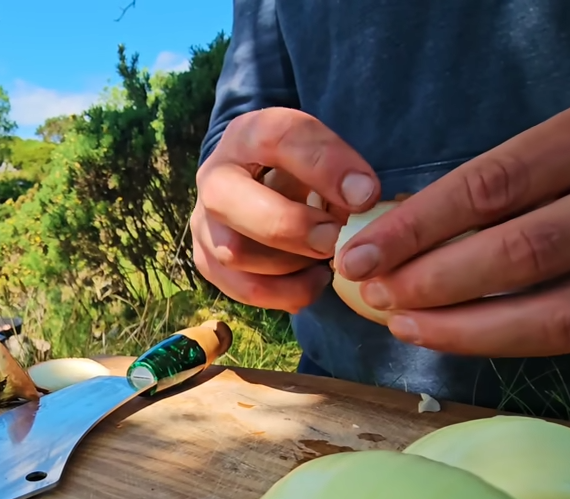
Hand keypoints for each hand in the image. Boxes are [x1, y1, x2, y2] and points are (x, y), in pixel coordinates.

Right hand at [192, 107, 380, 312]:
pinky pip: (241, 288)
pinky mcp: (207, 260)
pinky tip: (312, 281)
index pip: (278, 138)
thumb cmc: (300, 168)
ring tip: (325, 261)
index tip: (366, 194)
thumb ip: (344, 173)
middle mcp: (213, 176)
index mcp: (247, 135)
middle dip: (290, 226)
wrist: (260, 182)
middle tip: (334, 240)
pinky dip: (283, 293)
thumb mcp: (323, 154)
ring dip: (288, 265)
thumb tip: (361, 202)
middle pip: (229, 201)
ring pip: (232, 253)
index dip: (325, 166)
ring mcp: (203, 221)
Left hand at [336, 76, 569, 356]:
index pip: (502, 181)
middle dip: (435, 280)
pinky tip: (462, 337)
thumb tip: (405, 231)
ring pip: (561, 312)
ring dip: (468, 328)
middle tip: (376, 293)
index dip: (422, 224)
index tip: (364, 249)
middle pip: (528, 251)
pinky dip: (513, 342)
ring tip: (408, 325)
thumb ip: (519, 175)